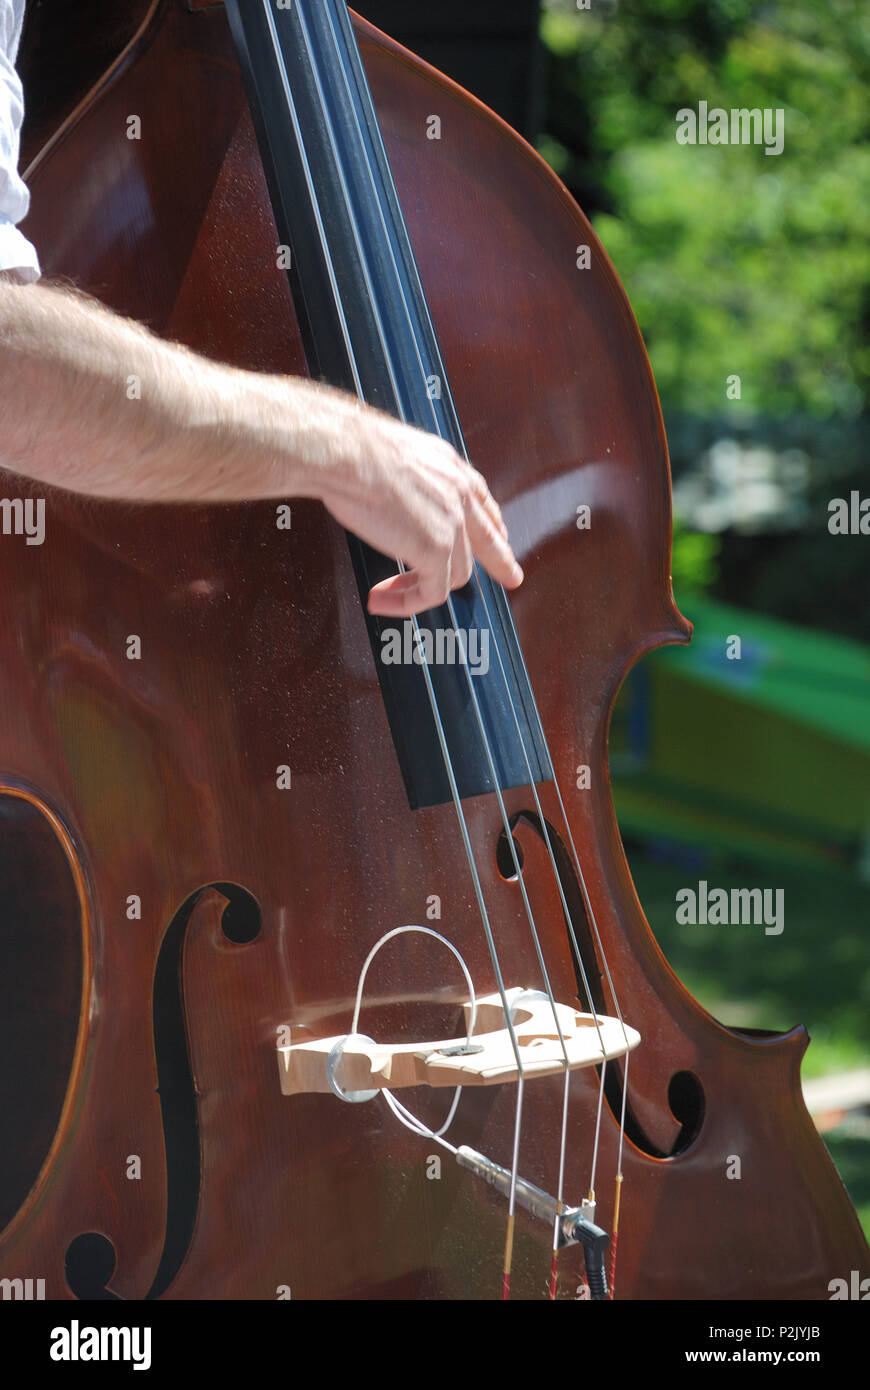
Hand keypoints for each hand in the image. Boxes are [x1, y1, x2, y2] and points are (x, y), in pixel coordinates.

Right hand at [317, 405, 522, 616]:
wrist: (348, 453)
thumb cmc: (357, 450)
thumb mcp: (398, 453)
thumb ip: (410, 477)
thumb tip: (394, 492)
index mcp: (450, 469)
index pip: (482, 503)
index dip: (492, 525)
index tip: (501, 537)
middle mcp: (459, 494)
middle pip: (486, 540)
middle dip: (500, 561)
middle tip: (511, 577)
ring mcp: (451, 524)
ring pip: (456, 573)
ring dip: (421, 588)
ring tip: (392, 595)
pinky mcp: (435, 550)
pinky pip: (432, 592)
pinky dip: (408, 603)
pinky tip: (385, 600)